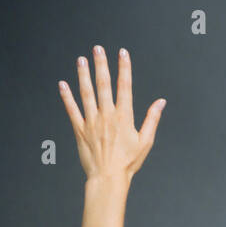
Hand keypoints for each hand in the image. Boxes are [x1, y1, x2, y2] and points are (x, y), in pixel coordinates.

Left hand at [58, 46, 164, 181]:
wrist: (109, 177)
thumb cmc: (130, 162)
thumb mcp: (146, 141)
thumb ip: (152, 119)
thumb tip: (161, 102)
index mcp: (124, 117)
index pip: (125, 87)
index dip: (124, 68)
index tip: (122, 53)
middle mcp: (107, 115)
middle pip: (103, 85)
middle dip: (101, 65)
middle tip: (97, 49)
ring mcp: (91, 121)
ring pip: (86, 93)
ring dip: (83, 75)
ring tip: (81, 60)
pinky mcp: (80, 129)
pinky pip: (72, 109)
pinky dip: (66, 96)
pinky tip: (63, 84)